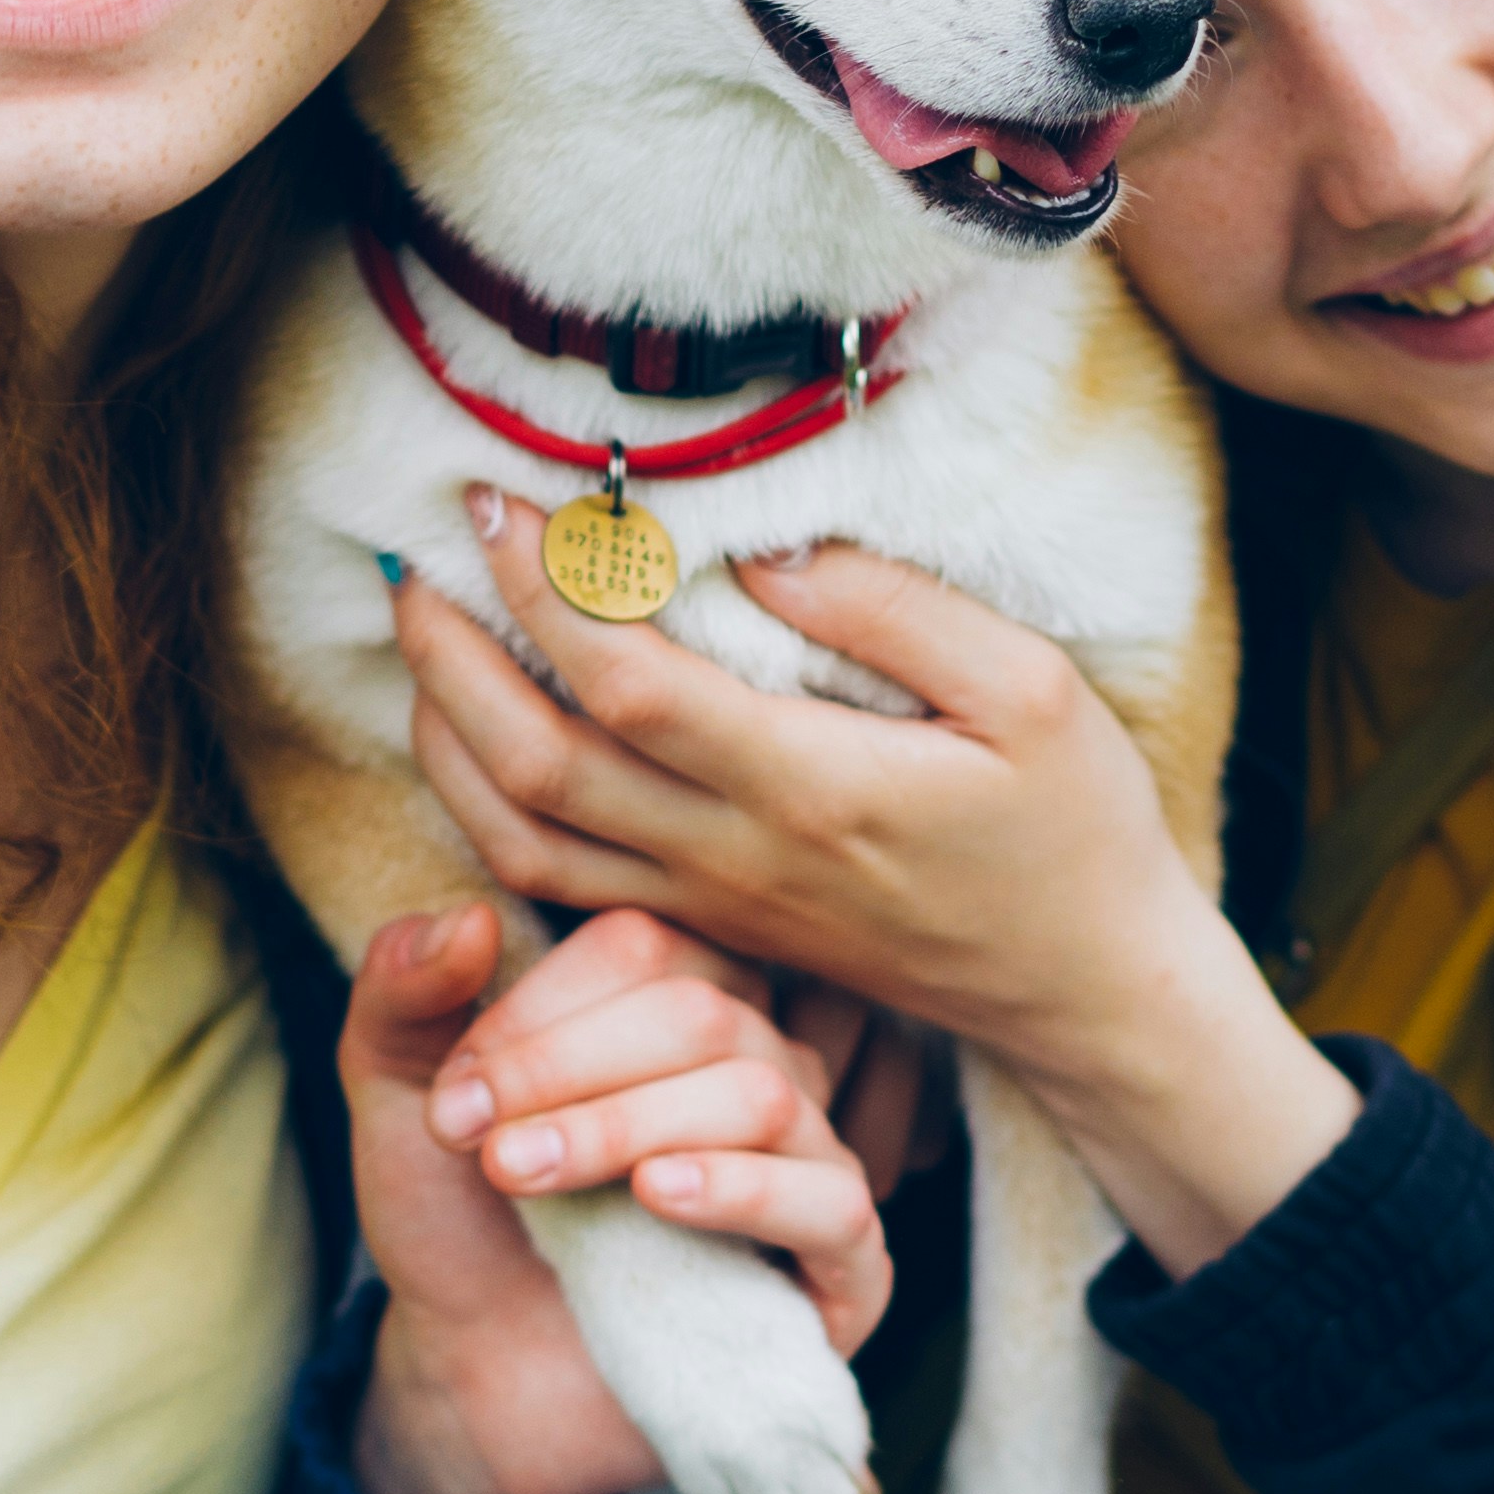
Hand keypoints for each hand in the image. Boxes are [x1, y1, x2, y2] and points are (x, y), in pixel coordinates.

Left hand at [339, 900, 897, 1493]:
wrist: (478, 1373)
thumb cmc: (460, 1220)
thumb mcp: (399, 1095)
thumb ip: (402, 996)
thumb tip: (464, 916)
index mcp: (679, 1005)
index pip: (645, 949)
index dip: (539, 1009)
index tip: (451, 1093)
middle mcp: (761, 1069)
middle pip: (704, 1015)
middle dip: (570, 1069)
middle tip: (475, 1140)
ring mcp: (809, 1165)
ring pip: (762, 1096)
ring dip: (627, 1125)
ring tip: (527, 1172)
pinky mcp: (840, 1272)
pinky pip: (833, 1205)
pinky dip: (746, 1189)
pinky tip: (657, 1194)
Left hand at [392, 502, 1356, 1274]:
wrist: (1081, 989)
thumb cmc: (1070, 829)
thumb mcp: (1032, 694)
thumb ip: (894, 613)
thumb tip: (759, 550)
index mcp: (811, 790)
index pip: (629, 688)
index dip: (546, 592)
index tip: (501, 504)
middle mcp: (735, 858)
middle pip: (538, 766)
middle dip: (453, 656)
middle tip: (413, 557)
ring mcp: (710, 906)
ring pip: (521, 839)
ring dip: (445, 736)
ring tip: (418, 634)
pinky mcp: (706, 929)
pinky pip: (555, 881)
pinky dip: (481, 807)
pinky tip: (466, 733)